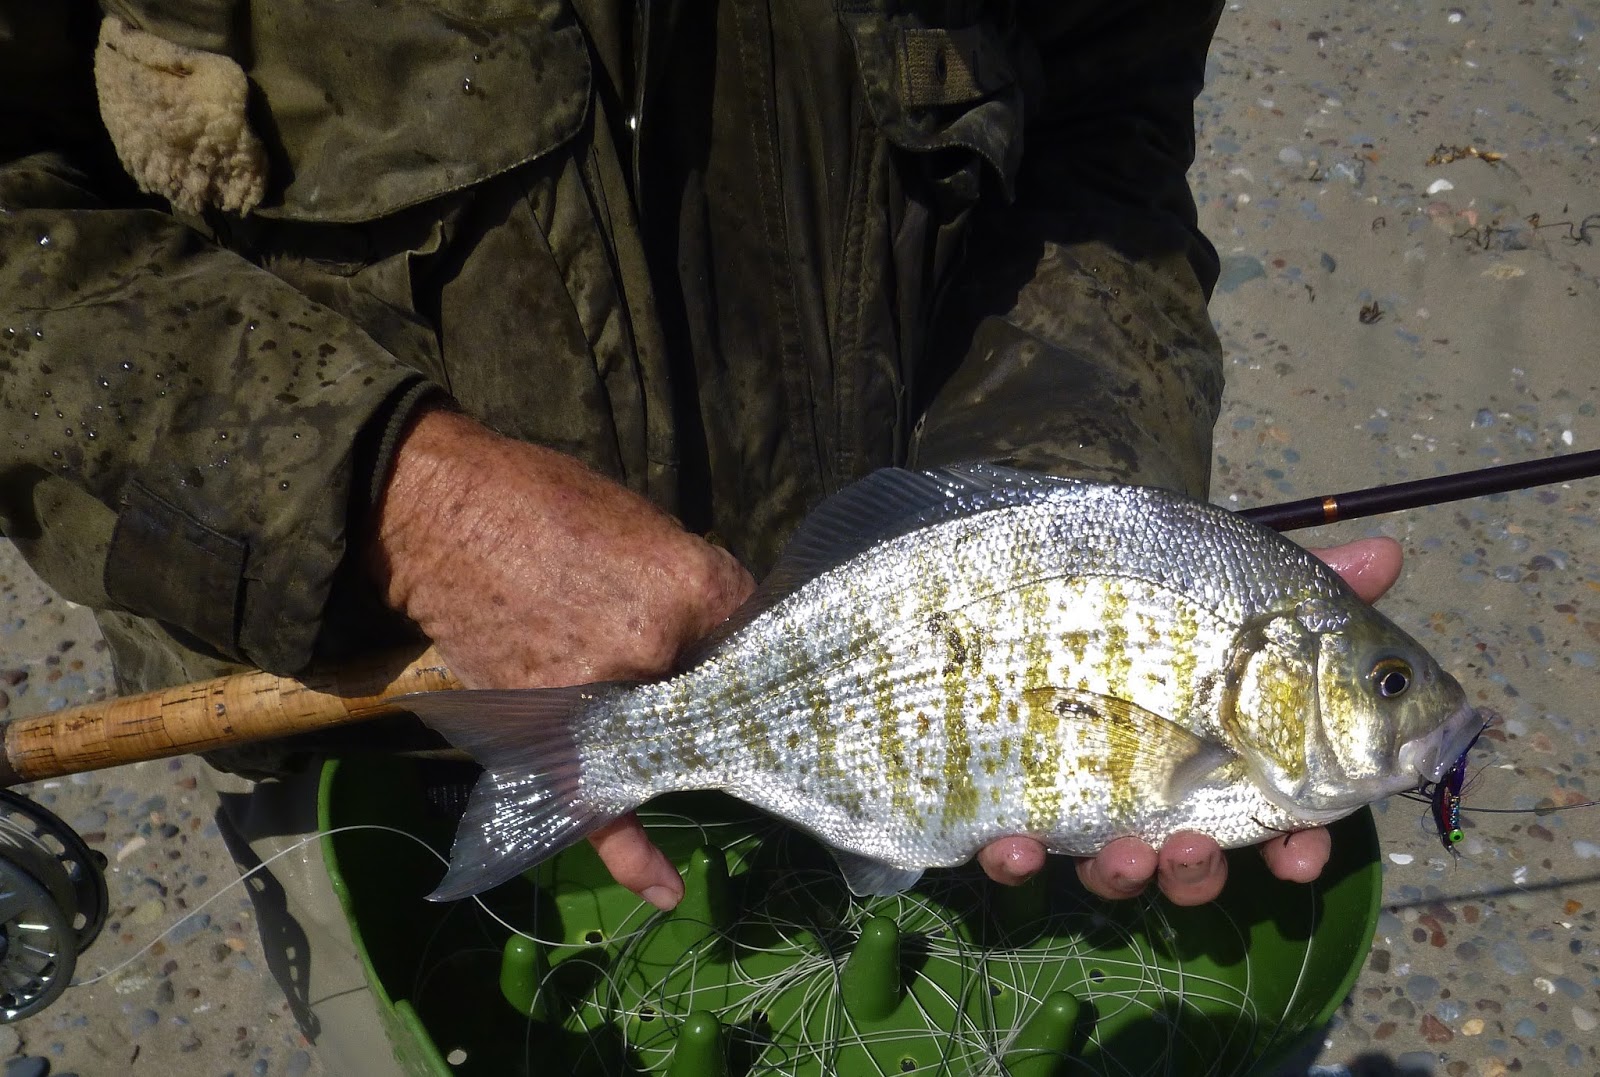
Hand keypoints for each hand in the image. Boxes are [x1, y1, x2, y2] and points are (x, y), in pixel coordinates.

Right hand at [367, 407, 754, 909]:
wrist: (435, 511)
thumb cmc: (539, 498)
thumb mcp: (642, 520)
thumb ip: (689, 584)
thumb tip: (719, 634)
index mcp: (697, 584)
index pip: (757, 635)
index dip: (741, 641)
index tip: (728, 644)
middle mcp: (663, 647)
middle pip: (716, 692)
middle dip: (703, 685)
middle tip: (670, 664)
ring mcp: (608, 696)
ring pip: (666, 734)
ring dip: (666, 727)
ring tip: (636, 696)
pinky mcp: (552, 729)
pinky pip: (602, 804)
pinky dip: (631, 852)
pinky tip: (666, 889)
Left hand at [975, 536, 1405, 904]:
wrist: (1068, 593)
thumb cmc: (1174, 604)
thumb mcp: (1239, 590)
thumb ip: (1310, 585)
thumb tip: (1390, 553)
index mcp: (1232, 765)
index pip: (1280, 824)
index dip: (1299, 850)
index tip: (1298, 859)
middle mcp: (1167, 798)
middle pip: (1194, 861)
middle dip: (1198, 872)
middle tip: (1190, 850)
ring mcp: (1095, 808)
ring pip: (1117, 869)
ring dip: (1124, 875)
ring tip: (1122, 852)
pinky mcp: (1026, 805)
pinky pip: (1016, 853)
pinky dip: (1015, 860)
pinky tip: (1011, 848)